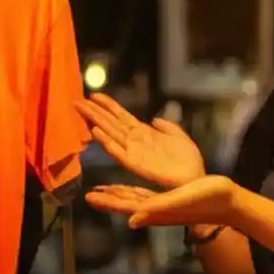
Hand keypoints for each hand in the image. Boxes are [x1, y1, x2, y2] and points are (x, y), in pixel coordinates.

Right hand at [76, 93, 205, 187]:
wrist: (195, 179)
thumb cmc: (188, 161)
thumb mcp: (179, 137)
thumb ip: (167, 127)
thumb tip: (155, 119)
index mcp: (144, 133)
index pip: (122, 116)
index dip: (108, 105)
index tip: (94, 95)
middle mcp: (134, 141)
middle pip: (110, 122)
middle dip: (95, 111)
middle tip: (78, 101)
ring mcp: (133, 152)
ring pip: (110, 133)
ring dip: (96, 122)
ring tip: (82, 110)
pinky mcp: (134, 164)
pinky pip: (117, 152)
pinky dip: (106, 142)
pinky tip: (96, 132)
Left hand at [85, 176, 238, 229]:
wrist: (228, 202)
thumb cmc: (206, 200)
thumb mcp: (179, 201)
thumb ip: (155, 210)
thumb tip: (130, 221)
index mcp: (155, 210)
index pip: (125, 207)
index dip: (107, 203)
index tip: (88, 198)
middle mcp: (156, 210)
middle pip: (126, 204)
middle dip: (108, 199)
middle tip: (89, 194)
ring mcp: (164, 205)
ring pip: (134, 199)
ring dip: (118, 194)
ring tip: (103, 190)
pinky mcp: (171, 199)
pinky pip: (146, 194)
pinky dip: (133, 190)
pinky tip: (130, 187)